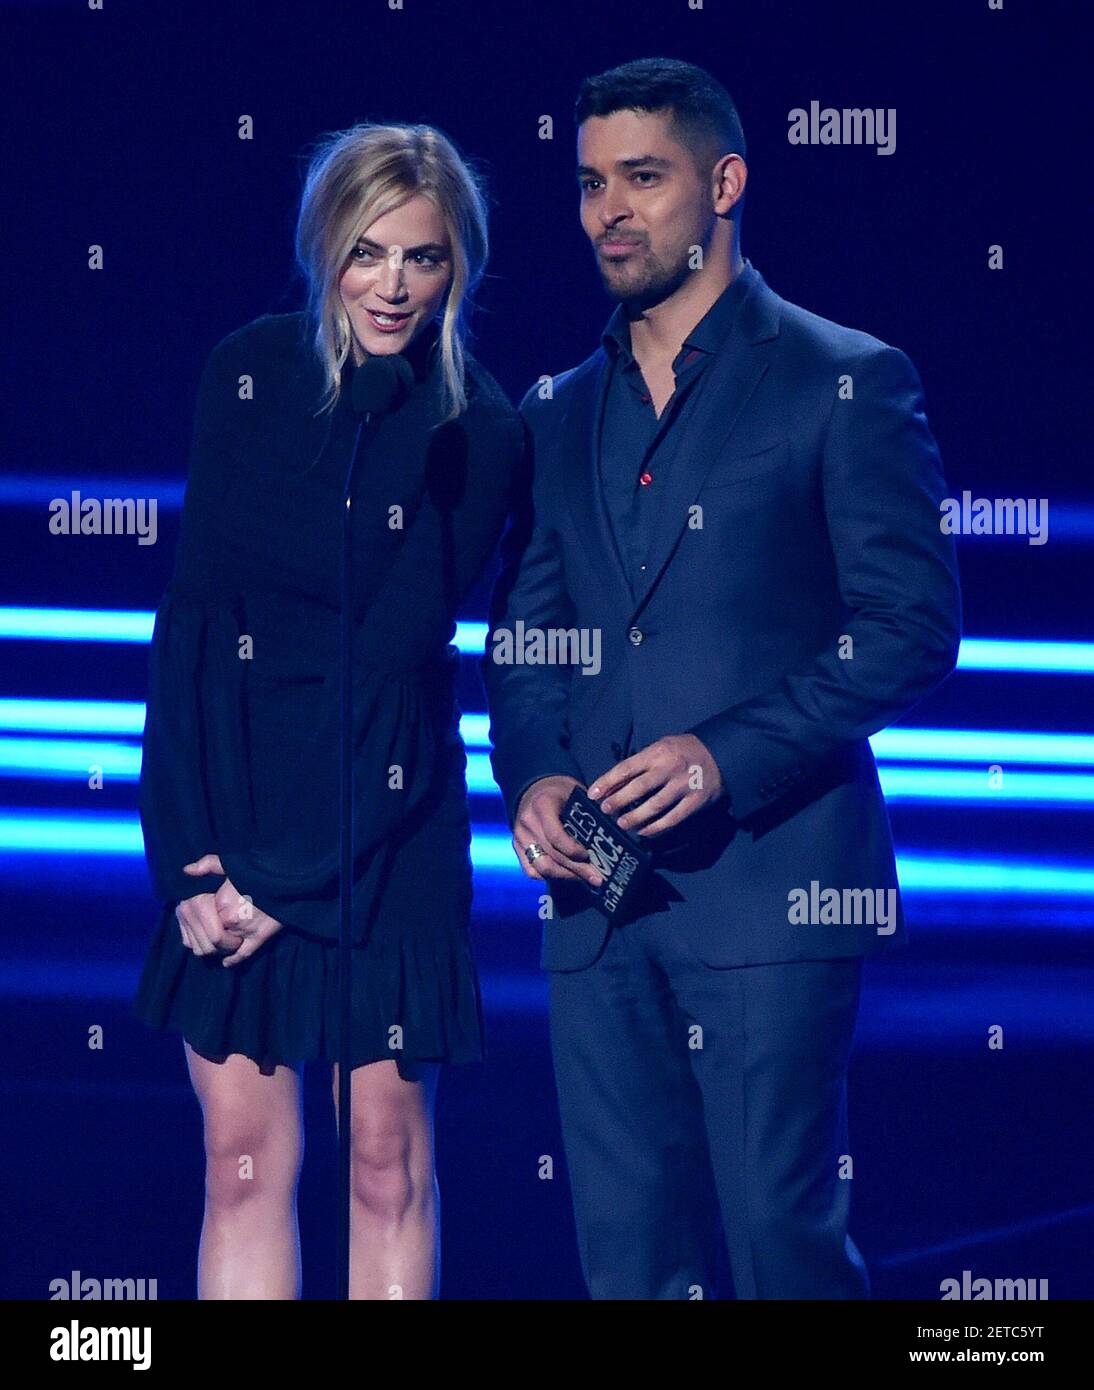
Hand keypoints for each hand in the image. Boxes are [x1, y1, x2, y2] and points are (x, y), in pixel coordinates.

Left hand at [179, 853, 283, 966]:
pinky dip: (233, 960)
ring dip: (217, 947)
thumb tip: (186, 870)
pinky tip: (227, 963)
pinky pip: (243, 954)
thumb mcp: (231, 863)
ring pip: (223, 948)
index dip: (194, 919)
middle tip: (203, 930)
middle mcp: (230, 920)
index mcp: (220, 902)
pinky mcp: (260, 937)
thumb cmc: (259, 869)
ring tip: (215, 942)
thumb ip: (208, 864)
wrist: (288, 876)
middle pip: (208, 938)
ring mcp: (245, 931)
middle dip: (203, 936)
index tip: (196, 914)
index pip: (198, 918)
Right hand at [512, 775, 602, 888]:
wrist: (536, 789)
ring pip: (541, 867)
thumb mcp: (575, 795)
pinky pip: (531, 871)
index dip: (573, 850)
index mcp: (542, 805)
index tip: (589, 856)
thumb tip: (607, 839)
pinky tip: (566, 875)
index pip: (556, 836)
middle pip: (552, 855)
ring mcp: (520, 836)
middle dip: (577, 869)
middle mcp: (528, 822)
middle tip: (596, 878)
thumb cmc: (560, 792)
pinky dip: (549, 876)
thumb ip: (586, 814)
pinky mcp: (517, 847)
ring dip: (564, 876)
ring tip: (583, 878)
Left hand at [588, 734, 722, 836]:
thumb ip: (640, 763)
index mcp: (657, 753)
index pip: (626, 768)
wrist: (719, 754)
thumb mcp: (660, 747)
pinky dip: (656, 828)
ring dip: (634, 817)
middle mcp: (669, 769)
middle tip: (605, 810)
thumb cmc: (682, 750)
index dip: (607, 782)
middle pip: (637, 789)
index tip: (592, 794)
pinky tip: (643, 832)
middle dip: (617, 801)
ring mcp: (683, 786)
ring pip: (654, 806)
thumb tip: (613, 783)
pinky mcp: (694, 802)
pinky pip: (672, 819)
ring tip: (622, 824)